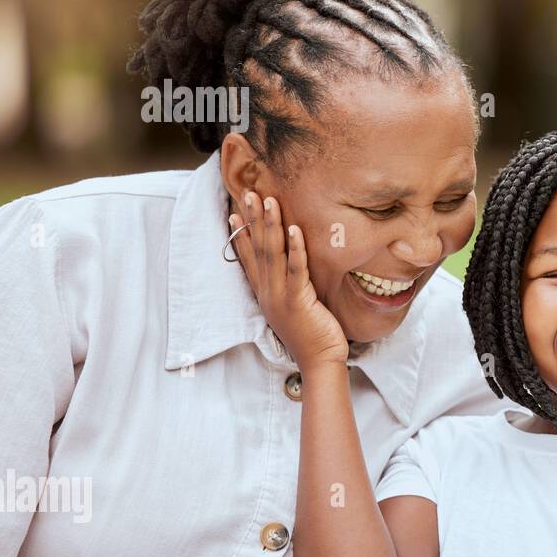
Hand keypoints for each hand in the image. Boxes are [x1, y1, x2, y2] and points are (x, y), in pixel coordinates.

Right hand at [230, 191, 348, 368]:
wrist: (321, 362)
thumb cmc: (314, 336)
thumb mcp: (297, 308)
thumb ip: (292, 288)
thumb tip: (294, 271)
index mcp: (266, 295)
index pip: (249, 260)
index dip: (241, 236)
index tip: (235, 213)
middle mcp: (269, 294)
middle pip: (258, 250)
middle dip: (253, 220)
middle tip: (249, 193)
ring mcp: (281, 297)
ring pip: (273, 255)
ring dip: (270, 226)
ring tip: (270, 201)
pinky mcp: (298, 301)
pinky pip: (296, 269)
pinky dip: (295, 248)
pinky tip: (295, 228)